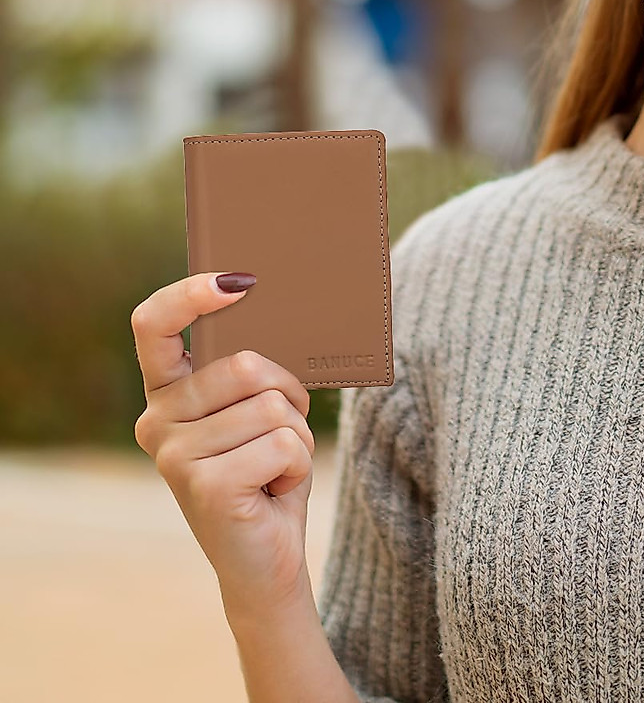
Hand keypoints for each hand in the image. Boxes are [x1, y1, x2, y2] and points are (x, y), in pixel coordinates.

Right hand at [132, 273, 315, 607]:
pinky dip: (299, 464)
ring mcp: (174, 456)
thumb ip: (250, 366)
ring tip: (274, 465)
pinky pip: (285, 442)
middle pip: (245, 364)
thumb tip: (274, 304)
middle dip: (286, 393)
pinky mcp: (204, 487)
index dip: (189, 294)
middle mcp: (156, 421)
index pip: (151, 324)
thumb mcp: (259, 406)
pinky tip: (274, 489)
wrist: (269, 557)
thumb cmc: (269, 468)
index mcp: (166, 392)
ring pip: (273, 405)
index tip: (237, 279)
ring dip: (297, 433)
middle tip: (279, 430)